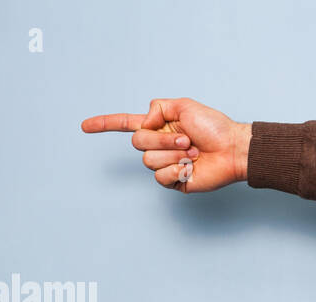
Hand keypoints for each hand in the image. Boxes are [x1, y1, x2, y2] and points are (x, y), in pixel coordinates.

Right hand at [81, 98, 251, 192]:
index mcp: (158, 127)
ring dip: (173, 154)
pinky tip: (191, 167)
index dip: (104, 124)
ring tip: (193, 152)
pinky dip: (177, 170)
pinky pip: (161, 177)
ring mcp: (165, 165)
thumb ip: (158, 108)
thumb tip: (145, 122)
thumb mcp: (184, 105)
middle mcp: (158, 146)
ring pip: (148, 161)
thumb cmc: (214, 127)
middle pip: (138, 143)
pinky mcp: (174, 182)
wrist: (232, 149)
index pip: (124, 125)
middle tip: (187, 139)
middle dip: (162, 140)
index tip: (84, 126)